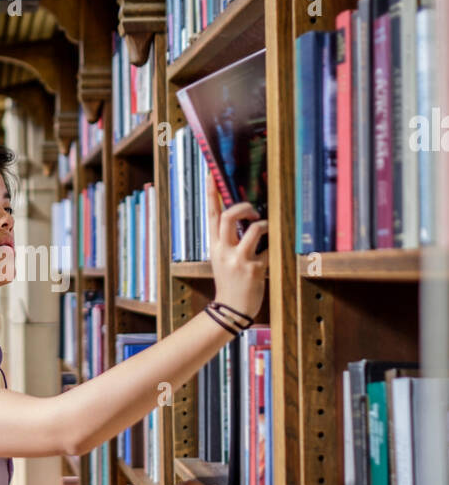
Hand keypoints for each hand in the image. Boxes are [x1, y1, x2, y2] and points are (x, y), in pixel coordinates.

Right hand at [206, 171, 267, 322]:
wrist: (232, 310)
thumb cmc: (231, 282)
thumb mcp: (222, 259)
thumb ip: (229, 240)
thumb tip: (246, 219)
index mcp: (215, 246)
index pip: (211, 215)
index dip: (212, 193)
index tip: (211, 174)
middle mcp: (224, 250)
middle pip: (227, 217)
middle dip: (242, 207)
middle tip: (253, 210)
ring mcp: (239, 260)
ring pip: (253, 230)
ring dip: (263, 225)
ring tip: (265, 228)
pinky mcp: (254, 269)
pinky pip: (270, 250)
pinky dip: (274, 248)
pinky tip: (273, 253)